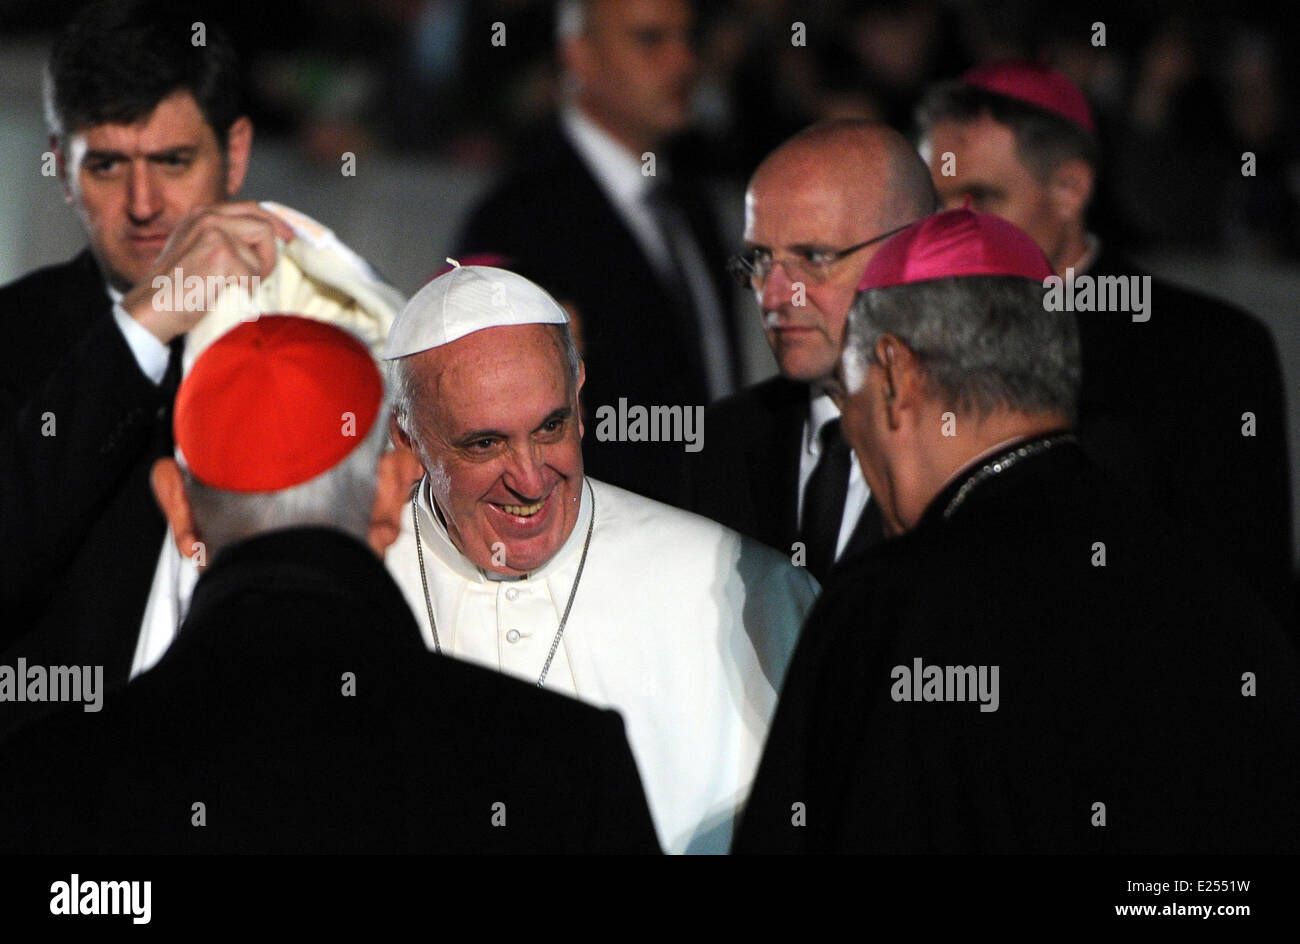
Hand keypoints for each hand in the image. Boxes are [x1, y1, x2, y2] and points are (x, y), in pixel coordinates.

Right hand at [121, 202, 295, 343]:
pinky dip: (246, 289)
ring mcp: (214, 232)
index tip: (290, 238)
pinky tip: (222, 293)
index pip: (253, 208)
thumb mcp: (199, 251)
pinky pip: (255, 274)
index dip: (276, 223)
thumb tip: (269, 243)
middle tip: (257, 277)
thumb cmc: (177, 288)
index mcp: (203, 213)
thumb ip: (228, 240)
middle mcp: (208, 216)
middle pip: (264, 226)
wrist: (152, 308)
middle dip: (269, 254)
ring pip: (264, 249)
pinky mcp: (221, 254)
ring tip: (232, 286)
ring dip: (257, 274)